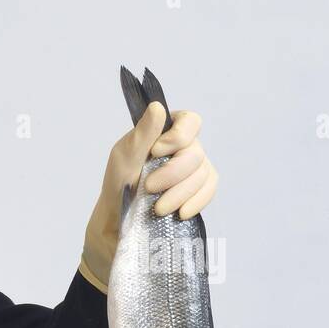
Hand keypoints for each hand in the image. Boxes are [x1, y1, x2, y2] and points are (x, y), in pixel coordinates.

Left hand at [80, 102, 218, 290]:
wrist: (119, 221)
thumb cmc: (118, 186)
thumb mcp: (124, 158)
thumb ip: (142, 134)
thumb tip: (157, 106)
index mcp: (165, 132)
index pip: (189, 121)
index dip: (179, 136)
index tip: (155, 151)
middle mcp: (184, 147)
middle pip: (196, 152)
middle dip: (173, 173)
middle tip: (149, 187)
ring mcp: (194, 168)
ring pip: (203, 174)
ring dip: (180, 193)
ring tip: (158, 208)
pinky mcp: (199, 189)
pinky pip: (209, 189)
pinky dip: (196, 201)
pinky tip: (180, 213)